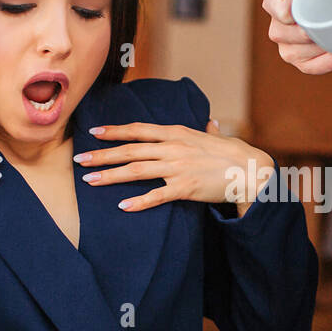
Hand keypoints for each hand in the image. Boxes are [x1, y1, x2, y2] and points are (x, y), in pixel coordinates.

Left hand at [76, 121, 275, 217]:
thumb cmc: (235, 154)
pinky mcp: (185, 188)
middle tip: (80, 159)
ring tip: (90, 181)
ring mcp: (178, 168)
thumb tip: (211, 124)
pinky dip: (138, 201)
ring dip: (110, 176)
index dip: (115, 131)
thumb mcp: (218, 138)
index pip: (139, 130)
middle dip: (102, 154)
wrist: (251, 170)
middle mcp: (173, 148)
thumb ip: (209, 131)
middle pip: (130, 151)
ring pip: (136, 171)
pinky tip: (122, 206)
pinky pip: (156, 196)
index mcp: (177, 133)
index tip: (95, 132)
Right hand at [262, 0, 331, 74]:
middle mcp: (277, 27)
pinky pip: (311, 67)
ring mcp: (287, 47)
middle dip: (308, 31)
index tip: (305, 4)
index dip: (289, 9)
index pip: (277, 8)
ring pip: (298, 53)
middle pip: (287, 34)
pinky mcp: (301, 62)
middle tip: (331, 23)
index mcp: (274, 1)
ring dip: (319, 47)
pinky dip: (326, 63)